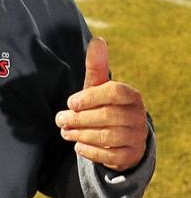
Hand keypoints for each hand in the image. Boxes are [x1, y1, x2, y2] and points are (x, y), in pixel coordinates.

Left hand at [54, 38, 148, 170]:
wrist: (122, 140)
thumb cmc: (105, 107)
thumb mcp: (99, 88)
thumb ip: (97, 67)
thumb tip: (97, 40)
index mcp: (132, 96)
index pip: (115, 91)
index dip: (90, 97)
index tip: (70, 103)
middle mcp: (138, 116)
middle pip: (107, 116)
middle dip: (79, 119)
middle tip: (60, 120)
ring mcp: (136, 137)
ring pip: (107, 137)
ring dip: (80, 134)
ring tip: (65, 131)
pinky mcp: (129, 156)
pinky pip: (108, 156)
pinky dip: (89, 150)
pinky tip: (78, 145)